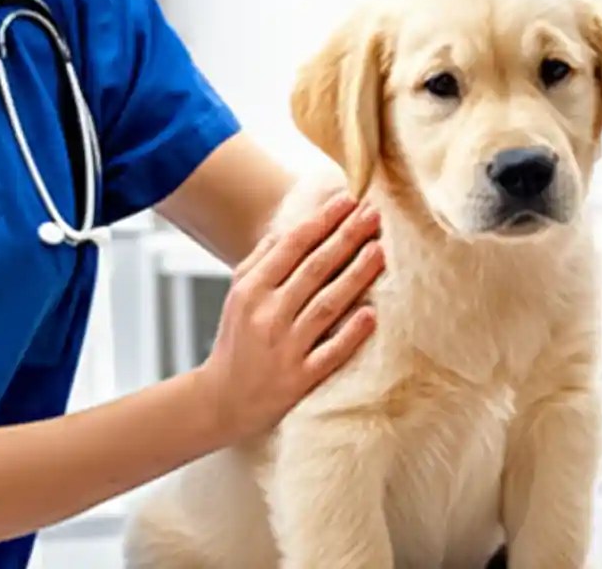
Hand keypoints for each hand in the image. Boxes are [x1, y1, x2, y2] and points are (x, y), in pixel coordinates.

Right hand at [195, 192, 384, 442]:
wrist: (222, 400)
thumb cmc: (235, 342)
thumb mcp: (237, 295)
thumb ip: (260, 261)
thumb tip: (289, 228)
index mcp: (251, 290)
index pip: (291, 247)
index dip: (322, 222)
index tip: (348, 200)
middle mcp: (267, 315)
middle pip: (314, 269)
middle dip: (346, 238)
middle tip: (374, 215)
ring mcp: (285, 348)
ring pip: (327, 305)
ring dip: (355, 276)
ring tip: (379, 251)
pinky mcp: (299, 379)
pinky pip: (331, 352)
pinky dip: (351, 333)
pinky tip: (372, 314)